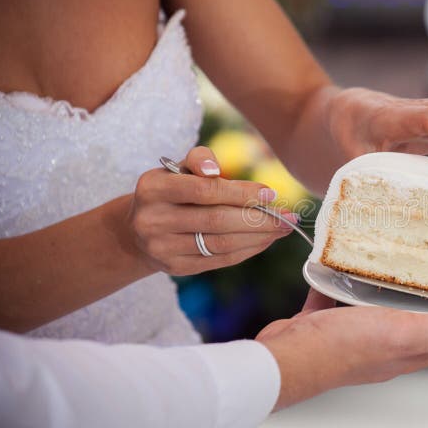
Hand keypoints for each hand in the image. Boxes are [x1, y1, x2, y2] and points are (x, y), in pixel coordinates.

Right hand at [128, 146, 296, 274]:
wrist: (139, 229)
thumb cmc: (171, 190)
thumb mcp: (178, 168)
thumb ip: (200, 159)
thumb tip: (216, 170)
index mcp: (153, 189)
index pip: (204, 191)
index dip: (241, 193)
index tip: (270, 193)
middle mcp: (153, 220)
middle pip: (217, 221)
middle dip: (259, 219)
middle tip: (288, 217)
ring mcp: (163, 248)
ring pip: (221, 243)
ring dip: (259, 237)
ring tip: (282, 229)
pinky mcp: (176, 268)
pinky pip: (219, 259)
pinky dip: (247, 250)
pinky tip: (265, 240)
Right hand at [257, 289, 427, 409]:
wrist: (283, 357)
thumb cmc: (341, 349)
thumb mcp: (401, 334)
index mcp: (419, 348)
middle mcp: (400, 342)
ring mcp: (370, 332)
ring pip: (406, 306)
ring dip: (422, 288)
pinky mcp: (342, 320)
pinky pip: (362, 295)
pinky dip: (369, 279)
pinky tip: (364, 256)